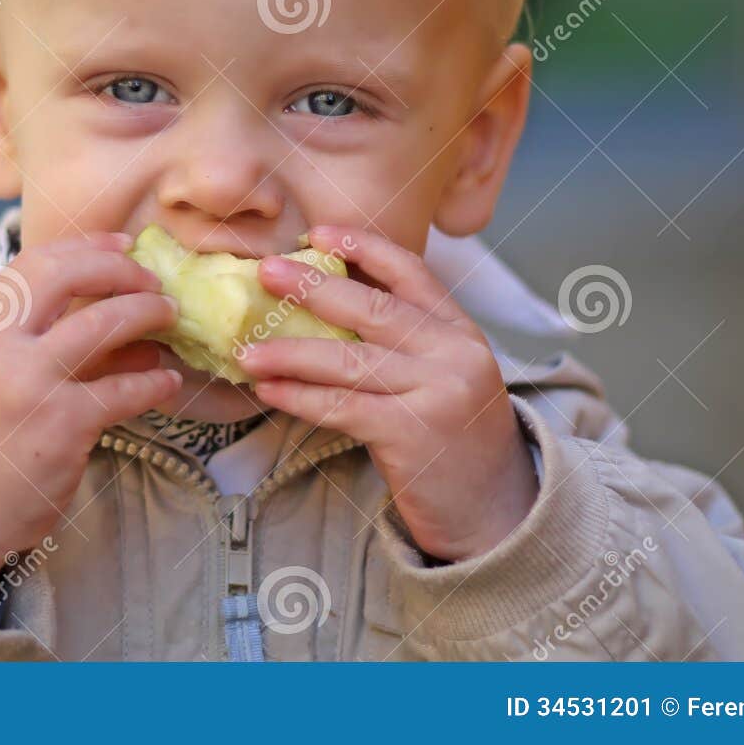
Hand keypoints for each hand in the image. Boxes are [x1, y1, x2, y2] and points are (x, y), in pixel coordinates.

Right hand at [0, 232, 181, 605]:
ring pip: (106, 325)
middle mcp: (0, 347)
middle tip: (153, 283)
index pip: (37, 262)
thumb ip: (47, 336)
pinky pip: (125, 390)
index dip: (88, 248)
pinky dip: (155, 382)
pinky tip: (167, 382)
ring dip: (148, 315)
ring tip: (170, 318)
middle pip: (70, 277)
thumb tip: (124, 309)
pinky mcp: (63, 425)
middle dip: (122, 271)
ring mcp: (32, 384)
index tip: (123, 247)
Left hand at [238, 225, 536, 561]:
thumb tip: (325, 305)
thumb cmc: (456, 439)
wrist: (496, 510)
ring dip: (290, 352)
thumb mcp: (446, 376)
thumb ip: (407, 341)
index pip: (411, 272)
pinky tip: (269, 390)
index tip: (317, 234)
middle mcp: (453, 354)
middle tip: (264, 271)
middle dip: (312, 288)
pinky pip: (342, 407)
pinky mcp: (413, 434)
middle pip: (373, 310)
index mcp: (460, 331)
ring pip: (349, 360)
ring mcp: (436, 393)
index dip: (363, 248)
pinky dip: (300, 397)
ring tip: (247, 349)